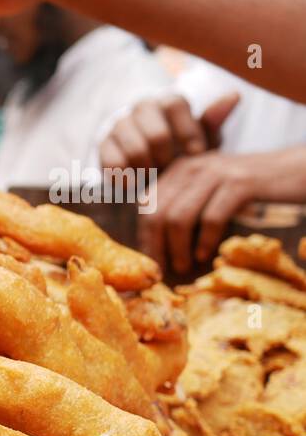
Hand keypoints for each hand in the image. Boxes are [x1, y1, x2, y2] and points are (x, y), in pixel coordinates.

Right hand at [100, 92, 240, 172]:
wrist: (150, 170)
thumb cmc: (182, 153)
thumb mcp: (203, 139)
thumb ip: (213, 122)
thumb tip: (234, 95)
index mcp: (167, 102)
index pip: (174, 104)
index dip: (187, 132)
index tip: (196, 155)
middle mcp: (141, 108)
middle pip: (156, 132)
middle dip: (168, 158)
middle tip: (172, 170)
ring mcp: (119, 125)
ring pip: (136, 150)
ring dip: (150, 169)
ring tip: (156, 178)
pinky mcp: (103, 145)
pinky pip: (114, 162)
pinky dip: (128, 177)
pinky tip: (136, 184)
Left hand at [139, 151, 262, 275]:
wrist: (292, 171)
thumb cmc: (248, 188)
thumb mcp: (208, 191)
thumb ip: (182, 205)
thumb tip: (154, 243)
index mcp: (179, 169)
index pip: (147, 206)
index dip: (144, 236)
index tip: (150, 260)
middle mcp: (192, 167)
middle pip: (157, 213)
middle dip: (156, 246)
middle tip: (162, 269)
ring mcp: (215, 173)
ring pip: (178, 217)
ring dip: (177, 248)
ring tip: (182, 266)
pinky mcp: (239, 184)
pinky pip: (210, 218)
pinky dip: (204, 241)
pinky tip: (204, 255)